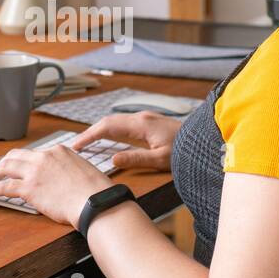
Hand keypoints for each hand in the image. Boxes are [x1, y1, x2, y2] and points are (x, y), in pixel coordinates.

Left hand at [0, 143, 114, 226]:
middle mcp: (44, 157)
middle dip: (4, 163)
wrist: (95, 201)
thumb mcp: (84, 170)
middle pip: (16, 156)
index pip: (35, 154)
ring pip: (6, 168)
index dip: (24, 161)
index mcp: (59, 151)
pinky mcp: (29, 188)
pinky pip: (3, 187)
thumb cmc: (95, 191)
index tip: (19, 167)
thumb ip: (70, 169)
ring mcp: (34, 171)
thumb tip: (65, 178)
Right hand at [68, 111, 182, 172]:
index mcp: (140, 125)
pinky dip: (110, 130)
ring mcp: (145, 118)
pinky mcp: (149, 123)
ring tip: (87, 142)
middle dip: (90, 132)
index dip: (89, 136)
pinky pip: (123, 124)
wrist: (202, 140)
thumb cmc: (185, 151)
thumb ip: (136, 159)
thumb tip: (112, 159)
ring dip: (100, 130)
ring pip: (115, 121)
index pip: (107, 127)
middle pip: (108, 121)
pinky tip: (108, 138)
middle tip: (76, 145)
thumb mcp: (160, 159)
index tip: (76, 145)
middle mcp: (140, 118)